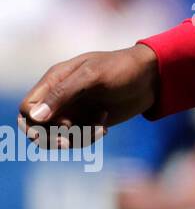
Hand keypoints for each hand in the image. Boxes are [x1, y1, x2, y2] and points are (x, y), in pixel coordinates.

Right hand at [18, 44, 159, 148]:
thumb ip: (63, 93)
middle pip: (35, 127)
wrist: (153, 77)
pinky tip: (104, 127)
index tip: (63, 123)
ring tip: (100, 129)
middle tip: (69, 139)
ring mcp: (73, 111)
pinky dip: (87, 139)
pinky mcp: (87, 122)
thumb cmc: (122, 69)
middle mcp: (59, 97)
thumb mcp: (93, 76)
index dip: (35, 121)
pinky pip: (75, 140)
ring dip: (75, 139)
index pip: (28, 108)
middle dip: (51, 138)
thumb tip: (33, 116)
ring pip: (55, 137)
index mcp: (55, 80)